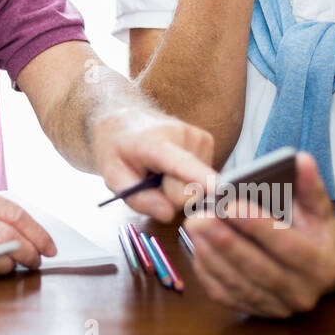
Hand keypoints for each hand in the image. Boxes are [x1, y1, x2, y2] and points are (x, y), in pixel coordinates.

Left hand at [93, 106, 217, 221]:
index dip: (202, 179)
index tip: (221, 190)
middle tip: (150, 178)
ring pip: (198, 186)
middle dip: (170, 195)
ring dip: (177, 186)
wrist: (124, 121)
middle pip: (190, 190)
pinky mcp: (207, 141)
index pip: (182, 164)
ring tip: (158, 169)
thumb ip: (138, 198)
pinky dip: (186, 178)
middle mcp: (184, 135)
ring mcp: (199, 137)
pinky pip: (202, 179)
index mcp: (155, 143)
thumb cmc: (118, 149)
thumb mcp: (113, 177)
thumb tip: (168, 213)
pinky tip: (170, 166)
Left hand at [183, 153, 334, 316]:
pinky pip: (226, 295)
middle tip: (199, 216)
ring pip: (239, 285)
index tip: (231, 205)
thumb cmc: (311, 228)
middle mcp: (302, 293)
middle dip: (227, 242)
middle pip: (260, 270)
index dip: (259, 227)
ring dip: (212, 256)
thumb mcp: (316, 205)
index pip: (288, 247)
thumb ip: (308, 184)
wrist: (315, 265)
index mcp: (322, 265)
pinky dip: (208, 272)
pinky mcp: (256, 312)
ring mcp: (278, 308)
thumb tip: (299, 159)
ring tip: (192, 226)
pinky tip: (195, 247)